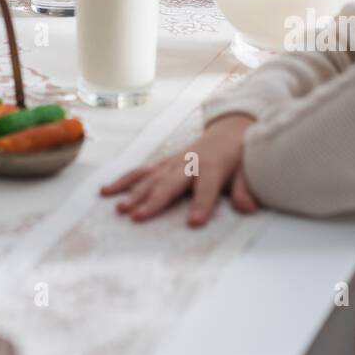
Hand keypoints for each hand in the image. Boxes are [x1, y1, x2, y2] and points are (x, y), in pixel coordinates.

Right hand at [100, 114, 258, 225]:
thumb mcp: (247, 170)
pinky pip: (141, 172)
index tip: (194, 223)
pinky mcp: (162, 163)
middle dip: (154, 201)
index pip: (207, 188)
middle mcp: (188, 164)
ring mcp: (172, 162)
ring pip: (150, 178)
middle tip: (138, 216)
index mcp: (212, 167)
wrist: (227, 130)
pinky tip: (106, 191)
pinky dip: (123, 181)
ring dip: (133, 193)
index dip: (201, 204)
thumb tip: (249, 208)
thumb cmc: (238, 155)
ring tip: (120, 209)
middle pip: (169, 184)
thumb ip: (243, 188)